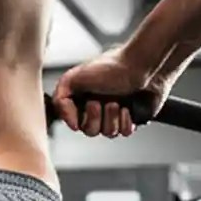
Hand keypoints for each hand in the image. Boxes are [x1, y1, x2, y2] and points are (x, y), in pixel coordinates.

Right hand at [51, 48, 165, 138]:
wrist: (141, 68)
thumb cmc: (111, 67)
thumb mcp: (73, 78)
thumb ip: (59, 99)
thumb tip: (70, 123)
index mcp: (81, 97)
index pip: (72, 121)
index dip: (77, 118)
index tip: (85, 106)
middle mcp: (96, 106)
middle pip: (90, 131)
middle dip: (96, 118)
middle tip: (100, 102)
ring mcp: (113, 114)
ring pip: (107, 133)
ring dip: (112, 118)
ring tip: (117, 102)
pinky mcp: (130, 118)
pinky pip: (124, 132)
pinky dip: (126, 121)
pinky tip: (128, 108)